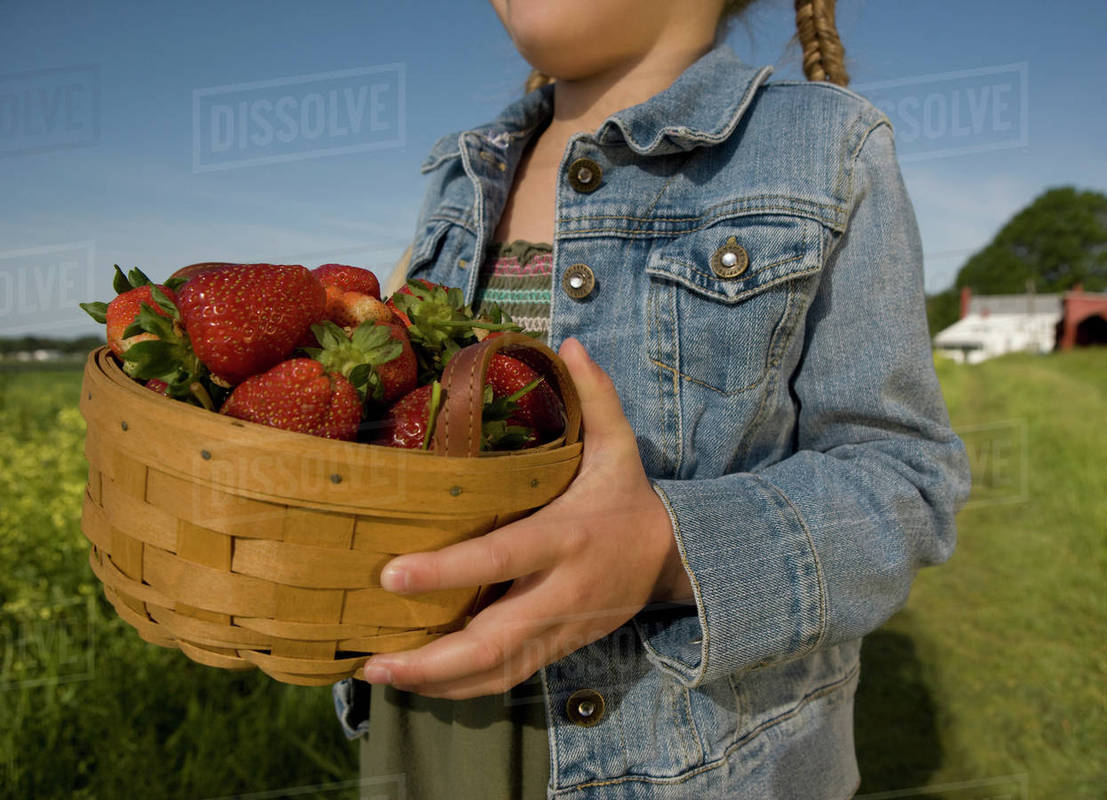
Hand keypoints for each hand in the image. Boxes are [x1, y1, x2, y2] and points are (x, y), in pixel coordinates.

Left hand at [362, 337, 694, 698]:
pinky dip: (460, 690)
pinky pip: (506, 681)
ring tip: (380, 674)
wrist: (674, 560)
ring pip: (496, 671)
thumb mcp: (619, 446)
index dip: (447, 571)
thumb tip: (569, 343)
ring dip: (437, 682)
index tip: (391, 575)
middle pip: (495, 638)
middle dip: (433, 658)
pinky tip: (418, 685)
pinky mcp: (556, 651)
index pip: (502, 558)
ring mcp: (559, 629)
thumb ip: (596, 398)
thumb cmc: (629, 499)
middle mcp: (561, 591)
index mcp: (567, 536)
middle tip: (373, 659)